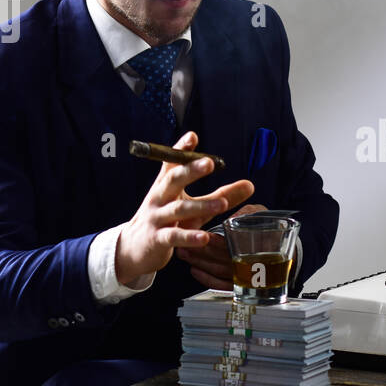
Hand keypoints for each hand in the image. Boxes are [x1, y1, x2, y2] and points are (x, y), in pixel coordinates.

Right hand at [115, 132, 253, 284]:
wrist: (135, 248)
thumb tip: (250, 185)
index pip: (172, 163)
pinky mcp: (157, 239)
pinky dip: (189, 237)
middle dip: (190, 170)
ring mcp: (157, 218)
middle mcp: (160, 197)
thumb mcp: (195, 208)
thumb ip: (221, 195)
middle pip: (173, 180)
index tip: (192, 137)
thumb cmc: (168, 222)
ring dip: (200, 205)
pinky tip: (204, 238)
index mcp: (167, 185)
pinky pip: (174, 236)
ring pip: (178, 209)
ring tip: (222, 204)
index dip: (181, 149)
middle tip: (209, 163)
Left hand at [175, 203, 268, 289]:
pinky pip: (221, 285)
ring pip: (217, 272)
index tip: (199, 236)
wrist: (284, 251)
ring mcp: (244, 276)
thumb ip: (248, 212)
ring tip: (184, 253)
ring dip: (198, 264)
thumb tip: (234, 217)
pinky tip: (194, 270)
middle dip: (199, 253)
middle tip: (183, 244)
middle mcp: (248, 264)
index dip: (213, 243)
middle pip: (219, 260)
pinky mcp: (240, 284)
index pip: (230, 247)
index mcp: (254, 247)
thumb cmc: (271, 229)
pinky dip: (206, 279)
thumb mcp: (262, 215)